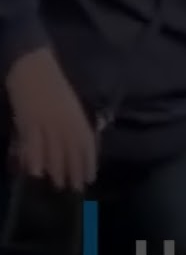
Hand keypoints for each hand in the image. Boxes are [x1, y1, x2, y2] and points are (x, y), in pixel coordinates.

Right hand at [5, 48, 96, 190]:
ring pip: (52, 150)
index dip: (88, 162)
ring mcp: (45, 121)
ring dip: (55, 169)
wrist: (33, 66)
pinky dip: (34, 158)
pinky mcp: (27, 120)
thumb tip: (83, 143)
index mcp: (77, 116)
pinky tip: (35, 172)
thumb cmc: (54, 86)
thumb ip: (76, 123)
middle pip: (71, 151)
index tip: (90, 178)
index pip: (86, 144)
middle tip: (74, 188)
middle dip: (73, 171)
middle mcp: (64, 121)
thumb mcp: (71, 104)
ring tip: (57, 185)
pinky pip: (32, 143)